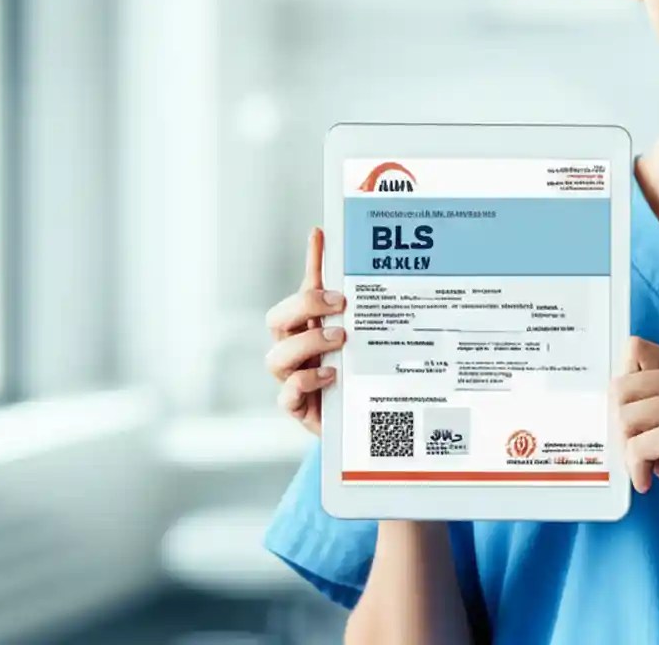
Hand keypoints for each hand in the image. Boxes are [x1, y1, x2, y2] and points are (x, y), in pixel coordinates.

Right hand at [265, 227, 346, 436]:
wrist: (357, 424)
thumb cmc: (354, 377)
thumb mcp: (363, 343)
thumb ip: (365, 314)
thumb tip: (381, 279)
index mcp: (308, 328)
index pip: (305, 288)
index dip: (309, 260)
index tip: (321, 235)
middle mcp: (293, 349)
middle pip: (277, 319)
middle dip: (304, 306)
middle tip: (340, 304)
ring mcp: (290, 377)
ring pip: (277, 356)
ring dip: (308, 343)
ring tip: (339, 340)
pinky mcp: (296, 407)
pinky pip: (287, 393)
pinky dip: (306, 381)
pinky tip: (330, 375)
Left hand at [612, 337, 658, 540]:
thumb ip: (647, 398)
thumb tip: (605, 391)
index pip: (635, 351)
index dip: (623, 389)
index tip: (630, 419)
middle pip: (622, 386)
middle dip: (621, 425)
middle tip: (638, 449)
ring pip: (625, 417)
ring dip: (628, 450)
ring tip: (648, 464)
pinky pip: (635, 447)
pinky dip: (636, 471)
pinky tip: (650, 479)